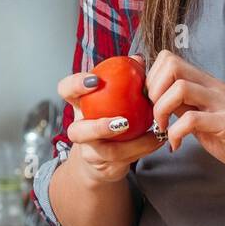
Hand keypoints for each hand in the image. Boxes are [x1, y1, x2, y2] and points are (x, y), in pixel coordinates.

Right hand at [58, 65, 164, 185]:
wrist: (103, 157)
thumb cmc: (110, 116)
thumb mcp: (115, 96)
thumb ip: (125, 77)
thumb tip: (137, 59)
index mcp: (79, 106)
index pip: (65, 91)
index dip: (74, 85)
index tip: (94, 81)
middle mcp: (79, 130)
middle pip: (76, 132)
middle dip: (97, 128)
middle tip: (122, 122)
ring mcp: (89, 151)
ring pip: (104, 151)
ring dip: (130, 143)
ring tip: (152, 132)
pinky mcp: (104, 166)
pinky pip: (124, 159)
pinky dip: (144, 148)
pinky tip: (159, 138)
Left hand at [145, 50, 224, 183]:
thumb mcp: (204, 119)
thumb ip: (184, 107)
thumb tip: (157, 101)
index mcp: (207, 84)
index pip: (170, 59)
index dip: (151, 79)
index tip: (150, 103)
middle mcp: (214, 88)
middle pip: (171, 65)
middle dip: (152, 90)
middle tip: (155, 115)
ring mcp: (223, 103)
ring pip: (179, 88)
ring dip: (161, 110)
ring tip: (163, 129)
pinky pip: (192, 119)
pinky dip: (176, 134)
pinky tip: (177, 145)